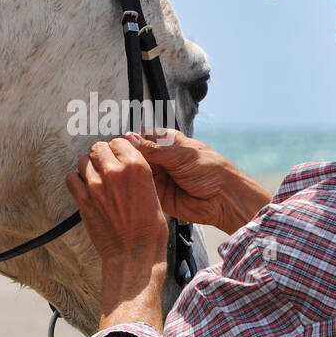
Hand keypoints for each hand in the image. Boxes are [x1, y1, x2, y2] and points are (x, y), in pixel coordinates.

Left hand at [65, 138, 169, 330]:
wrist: (134, 254)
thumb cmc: (149, 229)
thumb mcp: (153, 193)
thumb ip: (138, 173)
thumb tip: (126, 161)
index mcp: (137, 167)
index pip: (119, 141)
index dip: (117, 148)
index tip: (117, 155)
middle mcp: (115, 172)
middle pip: (98, 148)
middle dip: (101, 155)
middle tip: (105, 166)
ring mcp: (96, 185)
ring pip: (83, 161)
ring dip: (88, 167)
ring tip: (95, 179)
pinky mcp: (83, 200)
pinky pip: (71, 178)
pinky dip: (76, 181)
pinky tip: (85, 189)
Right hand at [128, 129, 272, 234]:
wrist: (223, 199)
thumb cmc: (209, 170)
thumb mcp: (180, 155)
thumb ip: (153, 149)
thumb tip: (128, 138)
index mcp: (167, 142)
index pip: (141, 137)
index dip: (128, 140)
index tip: (115, 143)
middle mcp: (160, 159)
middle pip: (134, 155)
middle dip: (124, 157)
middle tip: (112, 159)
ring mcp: (157, 177)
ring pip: (134, 173)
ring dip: (126, 173)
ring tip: (116, 173)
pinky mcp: (156, 195)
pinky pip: (139, 190)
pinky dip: (132, 189)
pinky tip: (123, 187)